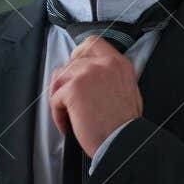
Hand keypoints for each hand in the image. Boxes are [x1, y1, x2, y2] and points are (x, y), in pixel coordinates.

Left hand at [49, 35, 142, 156]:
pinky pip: (55, 98)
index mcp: (118, 63)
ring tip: (68, 115)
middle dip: (65, 82)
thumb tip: (92, 77)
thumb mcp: (128, 89)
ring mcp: (86, 74)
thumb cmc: (124, 124)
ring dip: (59, 97)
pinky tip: (68, 124)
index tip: (74, 65)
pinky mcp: (73, 88)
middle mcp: (103, 64)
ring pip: (59, 79)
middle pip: (71, 63)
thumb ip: (111, 76)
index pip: (92, 43)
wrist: (123, 140)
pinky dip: (58, 114)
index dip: (79, 53)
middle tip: (67, 100)